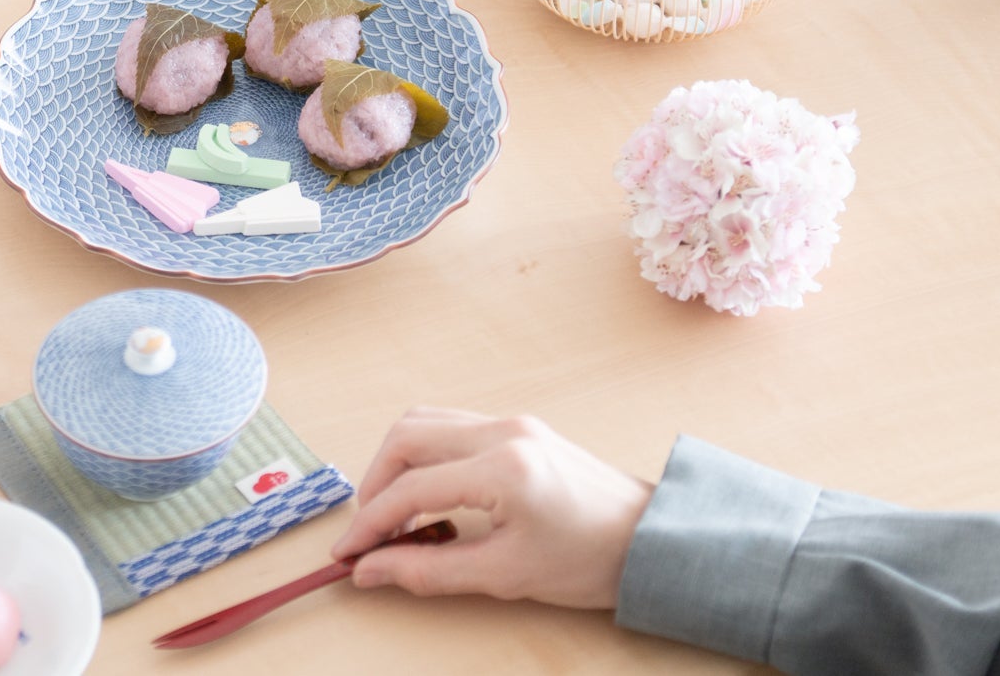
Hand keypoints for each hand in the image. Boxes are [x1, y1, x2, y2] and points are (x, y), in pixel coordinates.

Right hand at [331, 409, 652, 608]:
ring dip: (397, 465)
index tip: (350, 553)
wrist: (649, 540)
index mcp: (503, 468)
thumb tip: (372, 570)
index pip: (412, 487)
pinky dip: (425, 457)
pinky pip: (451, 428)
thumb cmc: (590, 560)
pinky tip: (427, 496)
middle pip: (407, 438)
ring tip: (393, 514)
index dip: (371, 522)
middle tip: (367, 530)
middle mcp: (503, 432)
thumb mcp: (505, 575)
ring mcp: (512, 424)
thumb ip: (429, 570)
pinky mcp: (518, 429)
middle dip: (374, 484)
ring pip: (425, 424)